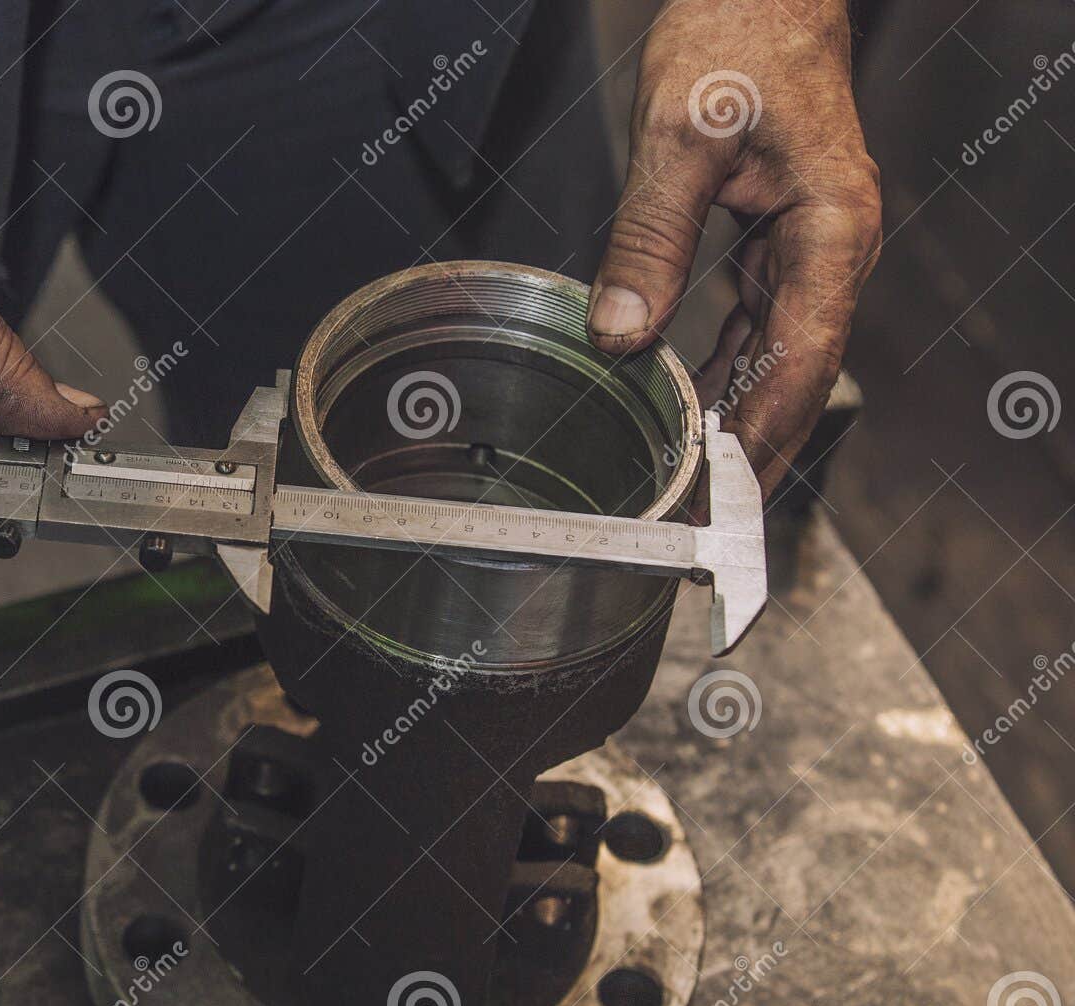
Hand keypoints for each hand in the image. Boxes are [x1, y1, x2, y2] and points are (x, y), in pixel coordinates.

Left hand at [588, 0, 880, 496]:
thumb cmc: (739, 41)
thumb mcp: (681, 137)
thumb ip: (651, 238)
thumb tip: (620, 332)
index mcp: (831, 226)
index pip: (803, 355)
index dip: (765, 431)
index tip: (725, 489)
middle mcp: (830, 248)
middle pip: (795, 372)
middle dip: (752, 447)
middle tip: (701, 514)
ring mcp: (807, 250)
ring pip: (773, 357)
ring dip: (732, 417)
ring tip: (687, 482)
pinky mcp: (775, 244)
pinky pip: (751, 325)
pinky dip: (719, 370)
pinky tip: (683, 407)